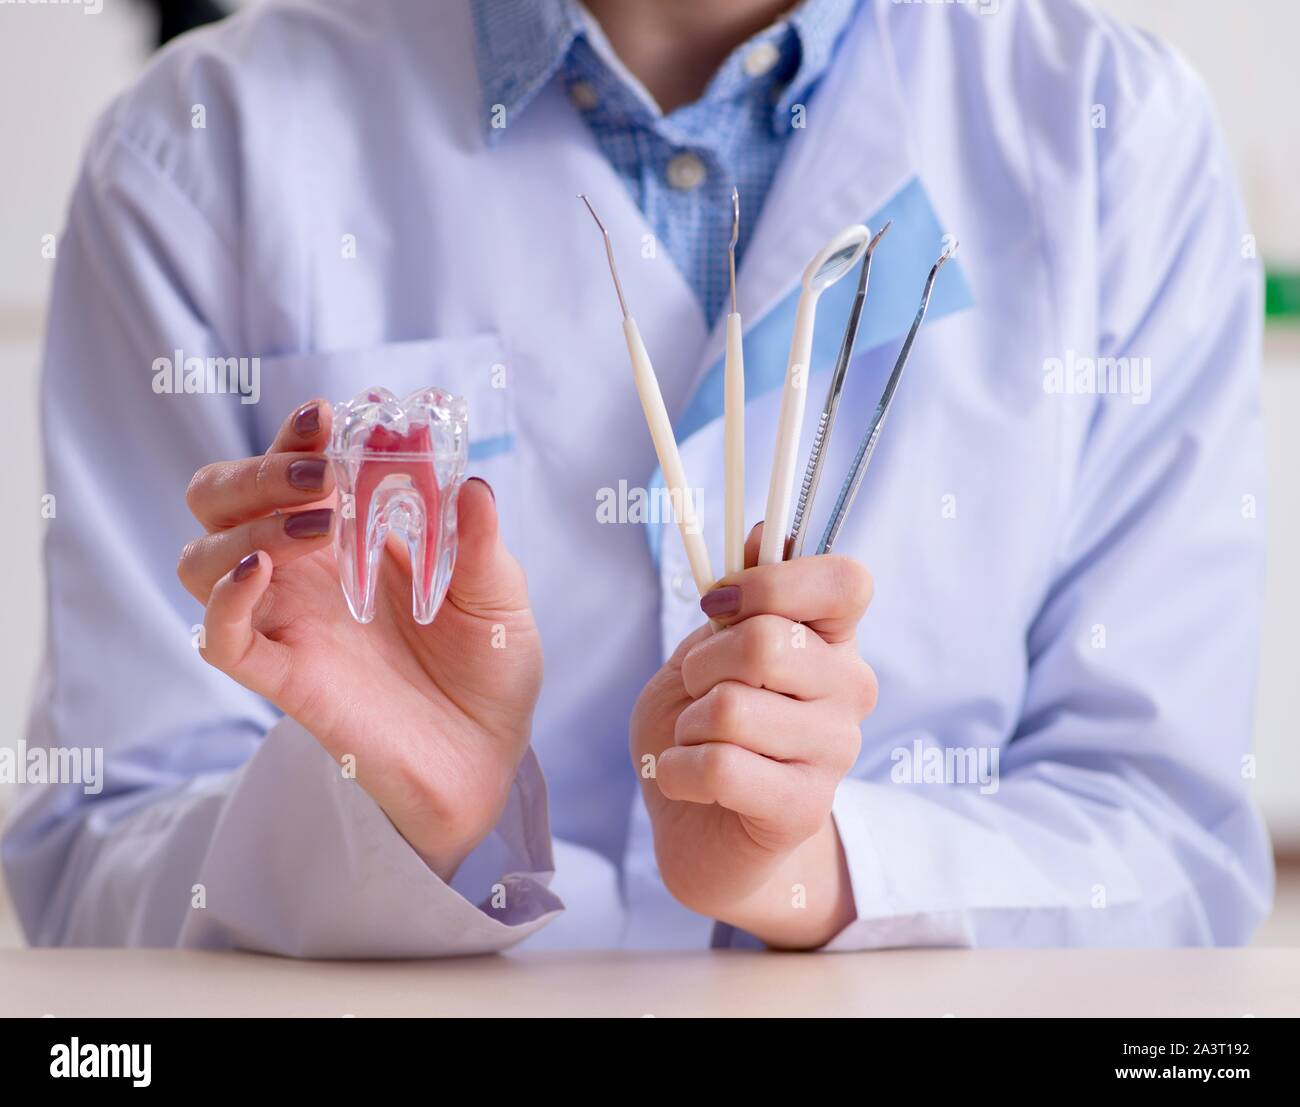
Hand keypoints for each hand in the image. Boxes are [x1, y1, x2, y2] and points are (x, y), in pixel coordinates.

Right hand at [178, 400, 541, 881]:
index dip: (298, 434)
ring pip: (203, 560)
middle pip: (221, 500)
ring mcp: (288, 622)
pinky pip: (221, 639)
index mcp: (349, 535)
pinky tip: (261, 573)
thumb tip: (471, 483)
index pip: (292, 465)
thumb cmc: (487, 666)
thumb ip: (478, 541)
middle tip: (321, 473)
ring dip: (245, 527)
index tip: (333, 416)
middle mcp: (305, 571)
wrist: (488, 756)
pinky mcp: (284, 677)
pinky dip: (224, 601)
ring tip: (316, 523)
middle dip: (256, 470)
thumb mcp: (499, 595)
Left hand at [630, 525, 876, 947]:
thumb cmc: (703, 732)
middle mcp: (849, 688)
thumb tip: (768, 530)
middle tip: (698, 692)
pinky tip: (690, 781)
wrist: (699, 831)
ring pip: (732, 708)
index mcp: (832, 638)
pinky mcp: (805, 808)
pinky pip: (720, 766)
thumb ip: (739, 597)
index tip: (718, 606)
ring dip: (688, 726)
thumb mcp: (707, 652)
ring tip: (698, 743)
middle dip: (701, 665)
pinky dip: (678, 770)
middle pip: (767, 641)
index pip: (846, 581)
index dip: (773, 582)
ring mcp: (836, 751)